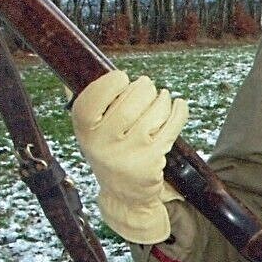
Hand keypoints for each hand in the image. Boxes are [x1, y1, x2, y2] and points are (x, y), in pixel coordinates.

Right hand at [70, 71, 188, 243]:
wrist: (124, 194)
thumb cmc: (110, 150)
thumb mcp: (92, 132)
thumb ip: (90, 102)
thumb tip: (83, 67)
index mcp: (85, 132)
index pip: (91, 101)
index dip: (110, 83)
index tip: (122, 78)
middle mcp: (103, 144)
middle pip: (130, 103)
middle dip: (144, 88)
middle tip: (147, 87)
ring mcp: (129, 154)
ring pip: (154, 112)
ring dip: (162, 99)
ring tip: (161, 98)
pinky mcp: (152, 161)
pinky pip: (171, 127)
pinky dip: (178, 111)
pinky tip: (178, 104)